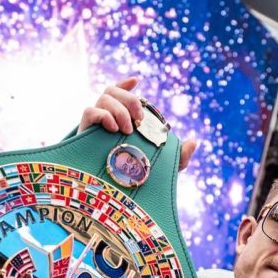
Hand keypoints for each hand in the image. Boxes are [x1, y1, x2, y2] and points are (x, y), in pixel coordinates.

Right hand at [77, 77, 195, 170]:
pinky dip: (102, 115)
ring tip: (126, 130)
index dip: (127, 84)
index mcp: (121, 119)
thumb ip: (178, 156)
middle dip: (130, 100)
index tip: (137, 80)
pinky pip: (89, 112)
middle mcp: (106, 117)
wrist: (106, 196)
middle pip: (114, 91)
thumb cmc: (132, 180)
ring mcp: (94, 124)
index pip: (121, 93)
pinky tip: (112, 128)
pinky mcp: (84, 132)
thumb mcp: (159, 168)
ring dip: (118, 109)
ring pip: (103, 98)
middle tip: (139, 120)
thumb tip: (194, 142)